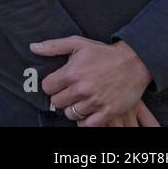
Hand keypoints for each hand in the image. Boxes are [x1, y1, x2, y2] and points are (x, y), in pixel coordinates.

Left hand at [33, 36, 152, 126]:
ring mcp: (95, 102)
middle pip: (57, 102)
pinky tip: (88, 112)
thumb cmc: (103, 53)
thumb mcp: (77, 43)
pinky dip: (85, 121)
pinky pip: (88, 124)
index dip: (50, 86)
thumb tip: (33, 47)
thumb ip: (53, 46)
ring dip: (72, 109)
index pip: (47, 88)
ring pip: (71, 114)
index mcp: (71, 73)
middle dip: (60, 97)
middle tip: (69, 93)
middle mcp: (81, 89)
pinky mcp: (108, 111)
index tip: (57, 84)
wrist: (134, 62)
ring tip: (79, 101)